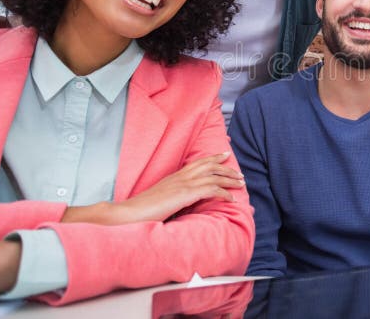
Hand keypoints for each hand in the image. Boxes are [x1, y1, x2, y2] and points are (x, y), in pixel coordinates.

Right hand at [61, 153, 244, 224]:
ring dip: (229, 179)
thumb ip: (172, 197)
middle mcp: (180, 177)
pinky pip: (211, 189)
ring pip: (213, 175)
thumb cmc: (141, 211)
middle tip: (238, 171)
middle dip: (225, 166)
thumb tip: (181, 202)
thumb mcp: (160, 200)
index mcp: (174, 177)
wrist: (129, 213)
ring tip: (241, 183)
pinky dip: (224, 193)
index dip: (212, 158)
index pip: (197, 163)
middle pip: (208, 165)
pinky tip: (231, 199)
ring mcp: (183, 184)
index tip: (223, 155)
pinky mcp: (185, 194)